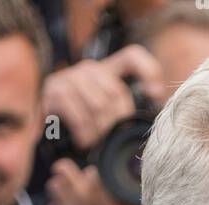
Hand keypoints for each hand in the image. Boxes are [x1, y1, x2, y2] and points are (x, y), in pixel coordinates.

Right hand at [41, 45, 165, 151]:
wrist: (51, 138)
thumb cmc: (87, 129)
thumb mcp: (110, 120)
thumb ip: (129, 113)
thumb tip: (158, 103)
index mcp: (107, 72)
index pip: (132, 57)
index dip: (148, 70)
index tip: (156, 94)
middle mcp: (89, 69)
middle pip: (116, 91)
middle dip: (117, 121)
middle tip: (110, 139)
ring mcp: (69, 77)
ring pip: (98, 105)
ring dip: (99, 130)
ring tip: (95, 142)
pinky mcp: (53, 90)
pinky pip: (77, 113)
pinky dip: (83, 132)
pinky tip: (83, 141)